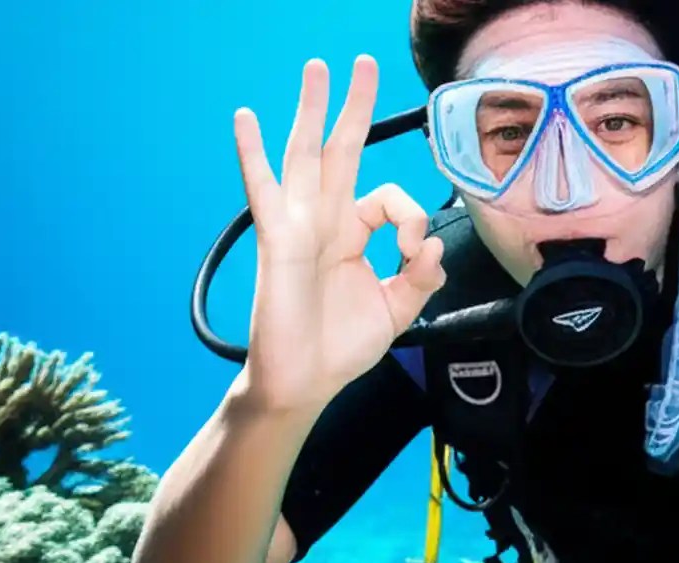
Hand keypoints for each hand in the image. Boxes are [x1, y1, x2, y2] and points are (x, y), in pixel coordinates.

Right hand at [232, 55, 445, 412]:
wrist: (304, 383)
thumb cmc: (340, 347)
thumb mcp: (396, 310)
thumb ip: (420, 278)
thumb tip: (433, 246)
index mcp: (352, 234)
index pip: (389, 199)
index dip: (413, 217)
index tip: (416, 253)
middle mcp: (325, 222)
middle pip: (341, 151)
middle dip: (352, 108)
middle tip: (362, 64)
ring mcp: (299, 227)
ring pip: (305, 156)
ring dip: (310, 110)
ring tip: (317, 69)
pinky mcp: (279, 241)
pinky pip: (264, 191)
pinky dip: (253, 154)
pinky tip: (246, 120)